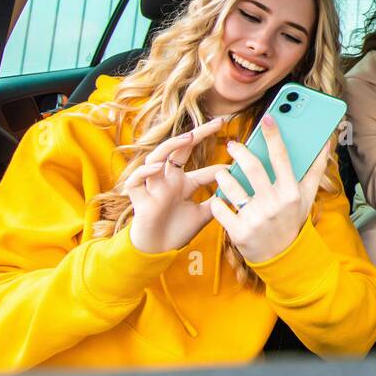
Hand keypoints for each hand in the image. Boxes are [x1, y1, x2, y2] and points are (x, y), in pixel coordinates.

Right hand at [126, 117, 231, 253]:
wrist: (157, 251)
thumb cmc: (176, 231)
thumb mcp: (202, 215)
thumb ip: (216, 203)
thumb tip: (236, 193)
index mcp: (184, 184)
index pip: (204, 169)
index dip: (220, 166)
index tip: (238, 162)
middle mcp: (169, 180)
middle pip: (180, 150)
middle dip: (197, 135)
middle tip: (217, 123)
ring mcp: (154, 187)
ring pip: (156, 157)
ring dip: (171, 146)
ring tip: (188, 137)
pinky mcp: (140, 198)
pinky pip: (137, 181)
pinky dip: (145, 172)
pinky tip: (157, 167)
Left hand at [210, 114, 333, 262]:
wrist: (282, 258)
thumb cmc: (293, 221)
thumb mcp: (307, 197)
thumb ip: (316, 169)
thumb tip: (325, 143)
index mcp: (291, 192)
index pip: (282, 157)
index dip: (274, 135)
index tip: (267, 118)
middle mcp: (274, 204)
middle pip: (253, 168)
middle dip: (240, 151)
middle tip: (233, 144)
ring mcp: (255, 219)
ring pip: (231, 187)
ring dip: (223, 175)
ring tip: (222, 171)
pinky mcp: (238, 232)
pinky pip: (220, 209)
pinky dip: (217, 199)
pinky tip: (219, 196)